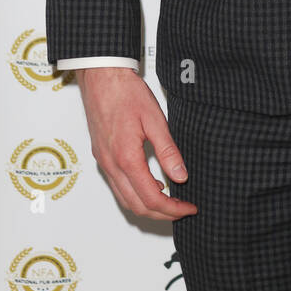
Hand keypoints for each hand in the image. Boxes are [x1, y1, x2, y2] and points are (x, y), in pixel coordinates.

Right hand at [75, 67, 196, 221]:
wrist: (101, 76)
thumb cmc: (126, 92)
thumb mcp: (154, 119)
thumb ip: (167, 150)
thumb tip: (181, 176)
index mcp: (126, 158)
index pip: (152, 198)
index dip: (173, 208)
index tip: (189, 208)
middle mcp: (111, 165)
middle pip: (136, 206)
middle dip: (162, 214)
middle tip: (183, 209)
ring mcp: (104, 162)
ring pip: (125, 199)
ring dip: (147, 207)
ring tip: (171, 201)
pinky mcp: (102, 156)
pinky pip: (118, 186)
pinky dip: (135, 194)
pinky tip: (151, 184)